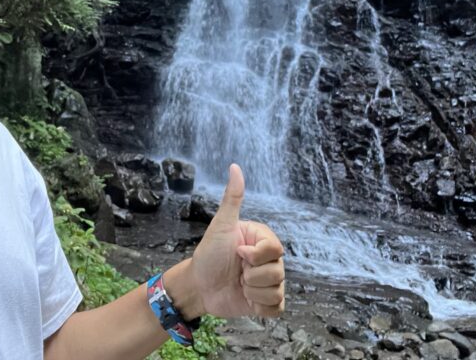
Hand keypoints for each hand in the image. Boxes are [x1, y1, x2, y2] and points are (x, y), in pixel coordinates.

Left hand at [187, 164, 285, 318]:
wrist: (198, 286)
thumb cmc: (208, 253)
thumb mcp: (221, 225)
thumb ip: (232, 198)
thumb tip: (235, 166)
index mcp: (263, 240)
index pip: (275, 250)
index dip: (255, 256)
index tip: (237, 253)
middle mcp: (270, 260)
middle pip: (277, 272)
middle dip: (251, 275)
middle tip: (237, 271)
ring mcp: (269, 281)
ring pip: (276, 290)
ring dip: (252, 291)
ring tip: (239, 284)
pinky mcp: (266, 302)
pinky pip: (276, 308)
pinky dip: (260, 306)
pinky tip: (246, 299)